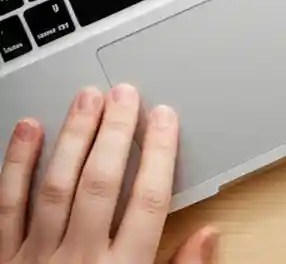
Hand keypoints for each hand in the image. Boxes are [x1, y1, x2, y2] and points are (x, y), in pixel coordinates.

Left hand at [0, 86, 218, 263]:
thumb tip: (209, 235)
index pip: (148, 201)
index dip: (159, 154)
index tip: (165, 118)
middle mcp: (79, 261)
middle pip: (101, 184)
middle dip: (115, 133)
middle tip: (124, 93)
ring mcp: (36, 258)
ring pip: (54, 186)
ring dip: (72, 137)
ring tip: (86, 99)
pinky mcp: (1, 260)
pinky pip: (6, 205)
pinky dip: (16, 165)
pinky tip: (29, 132)